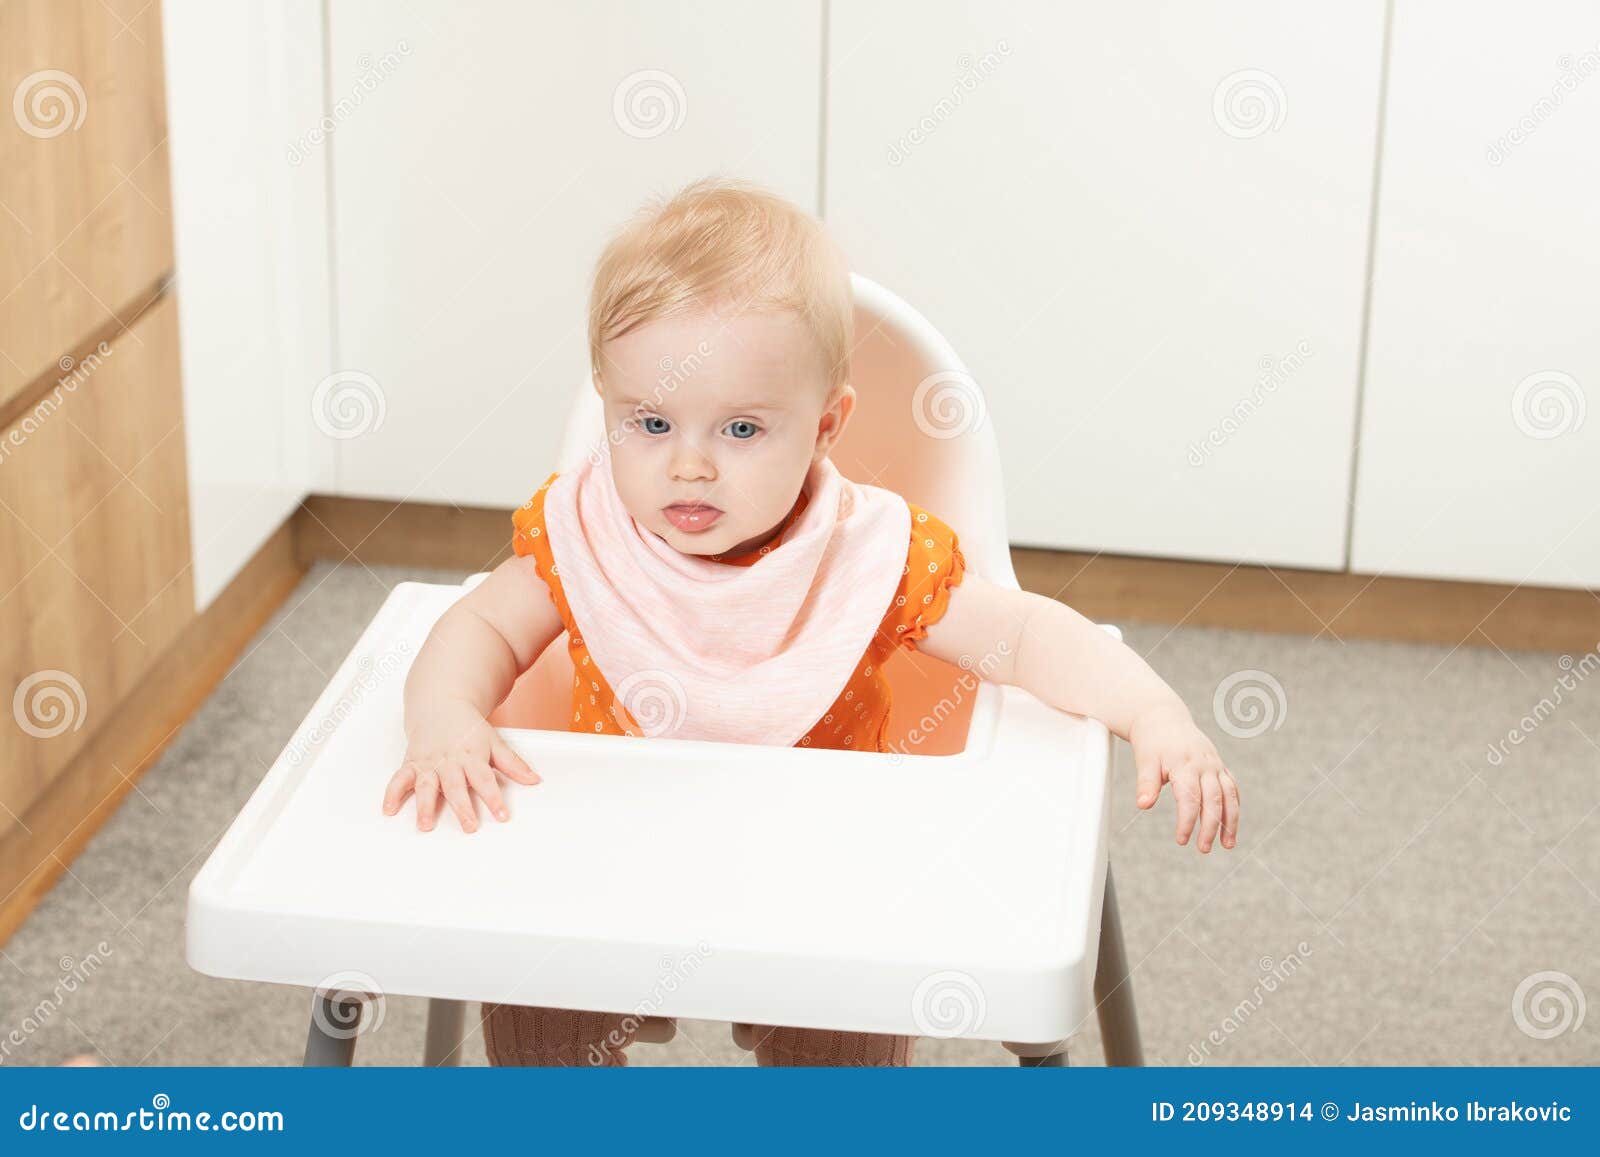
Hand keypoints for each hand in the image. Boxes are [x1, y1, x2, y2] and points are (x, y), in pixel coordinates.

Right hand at [381, 702, 540, 831]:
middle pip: (456, 785)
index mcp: (472, 755)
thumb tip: (534, 780)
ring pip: (426, 785)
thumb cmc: (469, 729)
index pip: (484, 778)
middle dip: (462, 807)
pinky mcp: (411, 763)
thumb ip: (513, 764)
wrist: (441, 704)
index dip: (493, 798)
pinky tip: (389, 810)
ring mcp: (429, 762)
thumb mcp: (494, 742)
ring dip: (425, 805)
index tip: (501, 816)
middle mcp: (449, 760)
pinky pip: (399, 778)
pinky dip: (392, 793)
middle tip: (469, 826)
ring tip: (425, 825)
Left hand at [1127, 703, 1239, 852]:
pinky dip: (1234, 806)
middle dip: (1211, 827)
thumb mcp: (1145, 760)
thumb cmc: (1151, 742)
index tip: (1181, 840)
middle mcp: (1205, 765)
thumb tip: (1143, 805)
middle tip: (1203, 849)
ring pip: (1229, 795)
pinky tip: (1231, 824)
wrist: (1163, 717)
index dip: (1187, 822)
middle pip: (1213, 801)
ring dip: (1230, 821)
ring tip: (1228, 844)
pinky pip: (1232, 787)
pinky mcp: (1219, 765)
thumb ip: (1146, 783)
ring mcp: (1215, 765)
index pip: (1190, 799)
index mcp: (1185, 765)